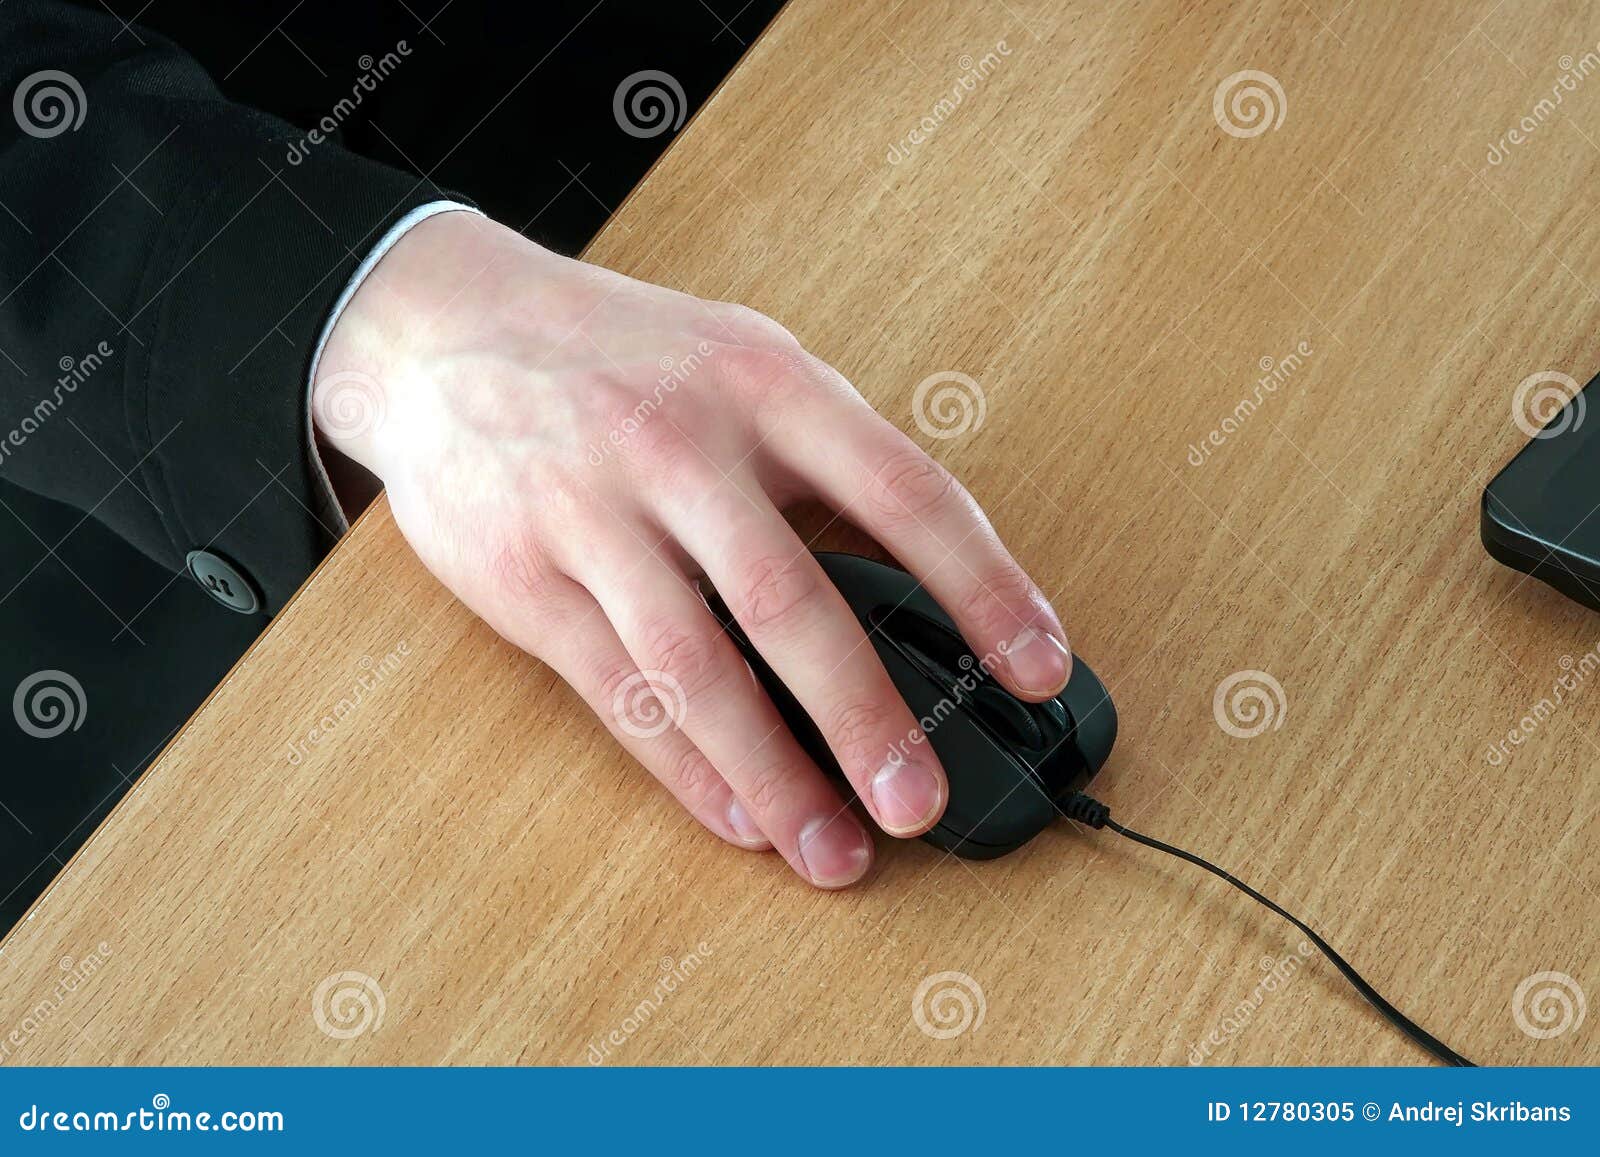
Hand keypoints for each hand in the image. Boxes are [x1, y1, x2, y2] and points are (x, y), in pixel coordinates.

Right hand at [312, 211, 1071, 887]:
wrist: (442, 329)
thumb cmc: (617, 356)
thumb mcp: (738, 362)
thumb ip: (823, 459)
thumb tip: (920, 589)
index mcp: (765, 383)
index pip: (905, 492)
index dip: (985, 586)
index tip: (1041, 667)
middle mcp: (682, 445)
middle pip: (793, 601)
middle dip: (868, 719)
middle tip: (921, 804)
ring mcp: (594, 512)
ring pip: (697, 670)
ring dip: (774, 776)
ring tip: (832, 850)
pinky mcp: (524, 575)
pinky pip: (616, 692)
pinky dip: (685, 768)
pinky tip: (737, 815)